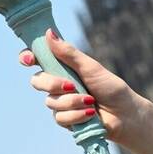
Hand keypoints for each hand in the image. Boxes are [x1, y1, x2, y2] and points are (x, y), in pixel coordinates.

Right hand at [20, 29, 143, 144]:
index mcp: (63, 67)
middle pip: (37, 81)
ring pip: (50, 102)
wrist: (125, 115)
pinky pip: (59, 117)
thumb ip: (69, 53)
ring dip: (71, 102)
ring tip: (91, 102)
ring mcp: (61, 103)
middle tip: (70, 85)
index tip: (29, 59)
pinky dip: (76, 115)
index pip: (37, 59)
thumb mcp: (90, 68)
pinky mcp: (66, 120)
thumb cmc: (111, 88)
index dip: (27, 57)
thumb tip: (48, 33)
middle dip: (52, 84)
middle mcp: (59, 84)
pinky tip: (90, 114)